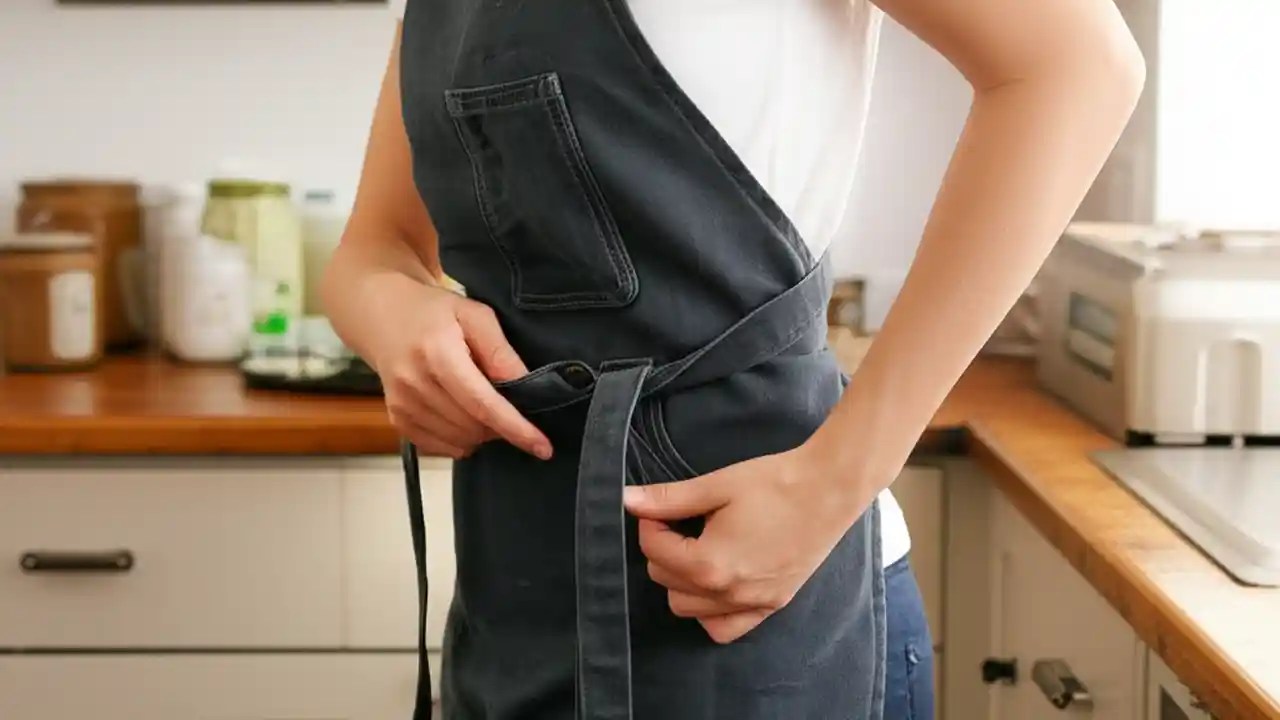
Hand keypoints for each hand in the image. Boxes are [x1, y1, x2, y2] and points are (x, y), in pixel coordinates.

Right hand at [372, 280, 551, 459]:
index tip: (543, 447)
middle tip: (509, 403)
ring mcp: (403, 404)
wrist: (384, 316)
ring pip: (459, 440)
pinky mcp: (397, 418)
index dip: (516, 428)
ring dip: (482, 433)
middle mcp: (415, 384)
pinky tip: (464, 416)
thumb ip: (500, 352)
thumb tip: (525, 386)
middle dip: (502, 426)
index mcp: (438, 354)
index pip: (482, 404)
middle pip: (474, 426)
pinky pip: (440, 447)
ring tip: (483, 403)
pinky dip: (461, 440)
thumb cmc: (435, 313)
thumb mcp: (474, 315)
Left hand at [623, 446, 864, 643]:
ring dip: (682, 581)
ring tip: (698, 547)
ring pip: (689, 608)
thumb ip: (669, 499)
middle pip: (666, 581)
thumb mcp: (717, 486)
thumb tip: (628, 500)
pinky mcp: (772, 604)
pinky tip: (716, 581)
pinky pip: (725, 627)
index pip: (654, 550)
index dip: (650, 522)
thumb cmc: (776, 483)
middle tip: (679, 522)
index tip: (660, 506)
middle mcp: (728, 593)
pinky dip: (711, 611)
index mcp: (709, 564)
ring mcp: (752, 603)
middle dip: (664, 550)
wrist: (829, 489)